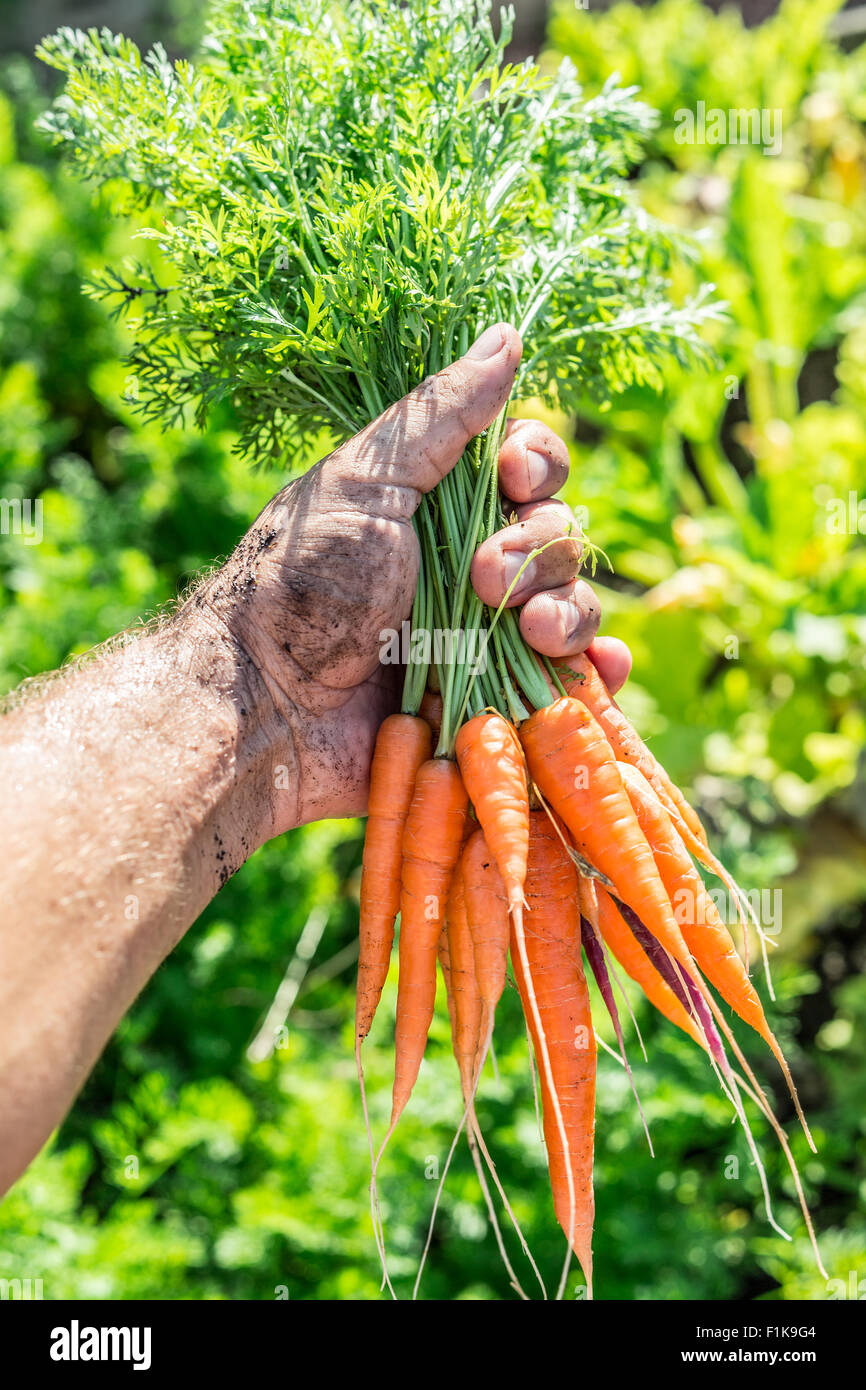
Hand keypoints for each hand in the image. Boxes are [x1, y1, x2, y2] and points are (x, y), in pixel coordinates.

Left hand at [195, 323, 629, 839]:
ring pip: (574, 605)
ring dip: (569, 610)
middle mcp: (469, 567)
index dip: (536, 468)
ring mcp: (485, 639)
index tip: (509, 479)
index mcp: (438, 506)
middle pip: (559, 535)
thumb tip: (508, 333)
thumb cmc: (303, 584)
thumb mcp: (365, 482)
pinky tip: (597, 668)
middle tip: (481, 580)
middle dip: (538, 551)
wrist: (271, 707)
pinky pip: (573, 682)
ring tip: (525, 633)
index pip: (528, 468)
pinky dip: (597, 671)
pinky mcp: (497, 704)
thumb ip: (440, 415)